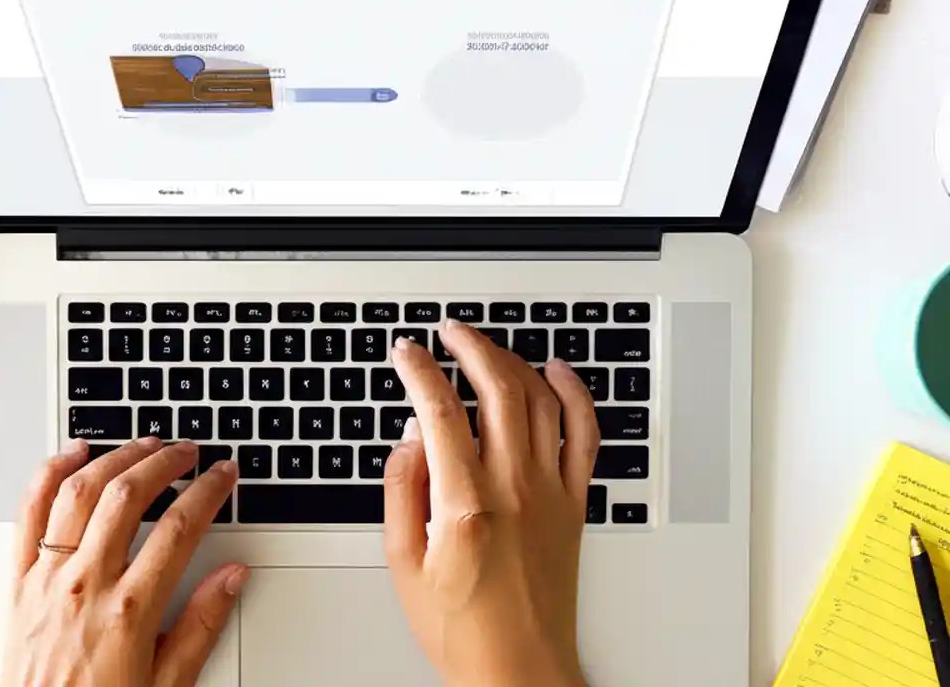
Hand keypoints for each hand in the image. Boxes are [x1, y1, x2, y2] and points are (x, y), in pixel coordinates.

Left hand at [1, 437, 246, 686]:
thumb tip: (232, 577)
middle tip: (188, 451)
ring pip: (80, 492)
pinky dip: (50, 474)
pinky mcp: (18, 582)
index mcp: (129, 611)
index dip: (208, 491)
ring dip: (115, 458)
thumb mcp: (168, 683)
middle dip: (165, 462)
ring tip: (143, 445)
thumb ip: (202, 625)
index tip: (223, 475)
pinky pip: (29, 513)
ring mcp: (48, 578)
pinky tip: (72, 455)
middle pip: (129, 497)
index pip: (179, 528)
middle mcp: (86, 585)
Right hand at [384, 320, 599, 686]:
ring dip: (512, 361)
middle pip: (497, 389)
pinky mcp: (574, 505)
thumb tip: (410, 440)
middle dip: (470, 346)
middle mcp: (513, 489)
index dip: (419, 371)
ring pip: (540, 401)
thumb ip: (402, 492)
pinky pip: (584, 434)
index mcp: (464, 504)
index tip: (406, 353)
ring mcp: (550, 493)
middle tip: (448, 333)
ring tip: (486, 346)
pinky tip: (557, 372)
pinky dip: (574, 394)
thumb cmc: (462, 630)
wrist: (519, 670)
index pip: (439, 412)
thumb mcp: (403, 563)